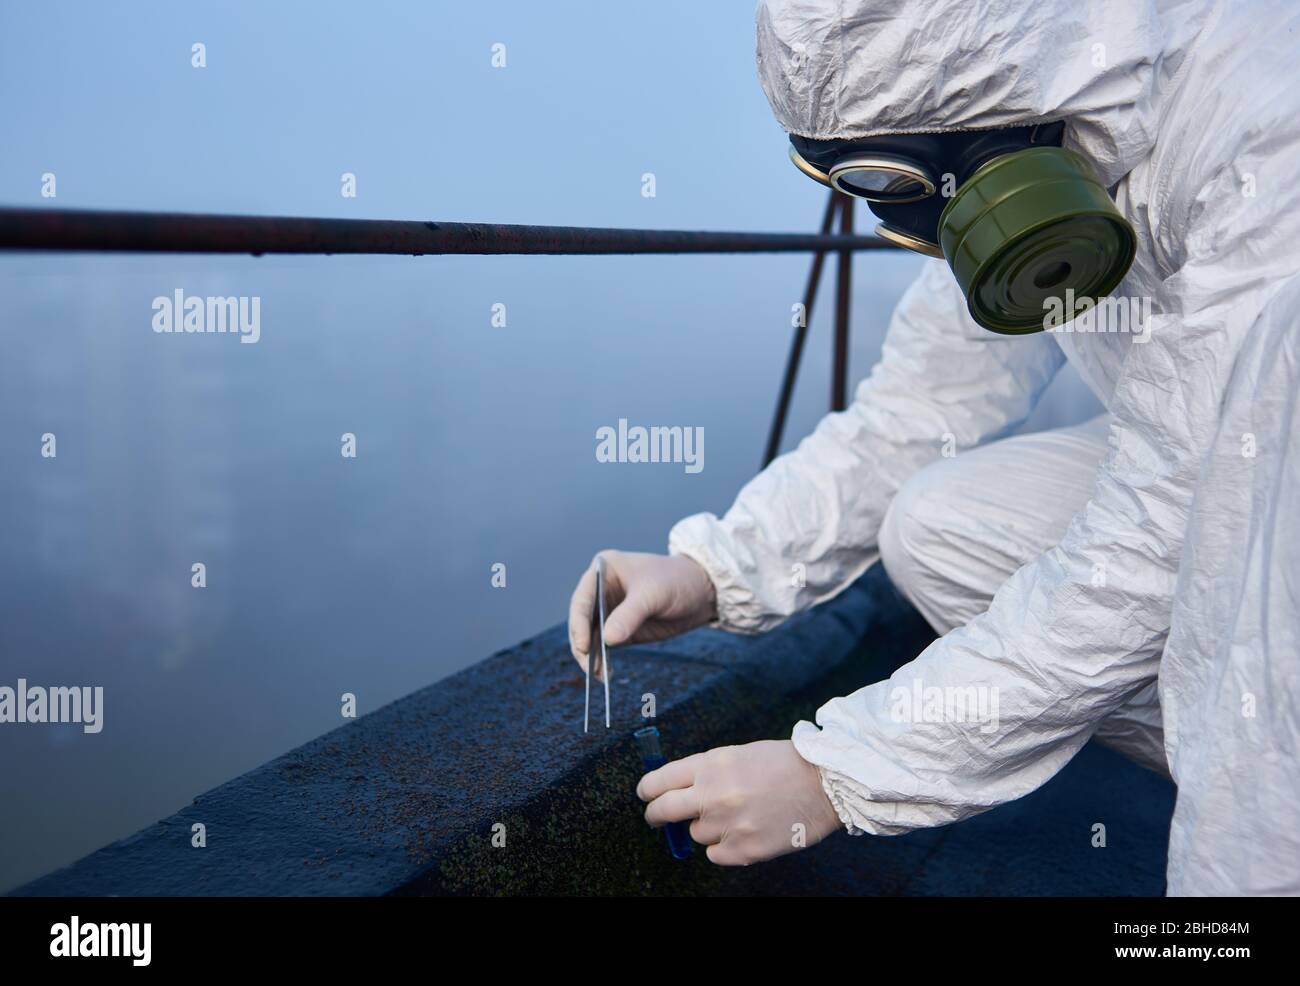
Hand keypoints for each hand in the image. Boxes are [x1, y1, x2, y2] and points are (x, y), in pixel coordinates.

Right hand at [567, 551, 716, 672]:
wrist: (700, 592)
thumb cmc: (676, 581)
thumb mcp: (653, 595)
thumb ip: (629, 615)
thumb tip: (608, 640)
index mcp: (603, 569)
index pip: (582, 599)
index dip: (579, 623)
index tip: (583, 646)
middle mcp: (601, 589)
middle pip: (581, 620)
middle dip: (583, 644)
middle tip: (588, 666)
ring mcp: (609, 610)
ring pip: (590, 636)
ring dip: (591, 657)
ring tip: (597, 675)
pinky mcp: (619, 628)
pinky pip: (604, 646)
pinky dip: (601, 660)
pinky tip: (605, 674)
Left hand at [637, 740, 840, 864]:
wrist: (824, 783)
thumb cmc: (782, 764)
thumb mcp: (737, 755)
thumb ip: (705, 772)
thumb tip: (675, 790)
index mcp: (710, 765)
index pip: (659, 780)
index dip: (647, 790)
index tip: (645, 795)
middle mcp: (713, 794)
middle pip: (663, 811)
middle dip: (655, 815)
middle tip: (656, 818)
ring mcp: (727, 824)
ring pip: (694, 834)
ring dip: (706, 827)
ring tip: (736, 814)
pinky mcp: (743, 850)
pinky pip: (714, 854)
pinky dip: (723, 847)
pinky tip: (743, 831)